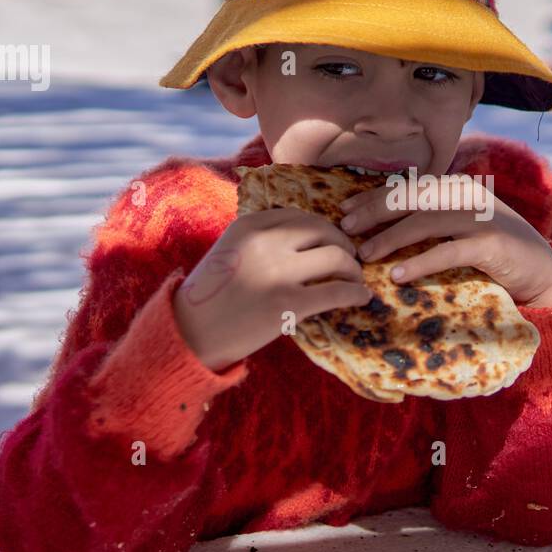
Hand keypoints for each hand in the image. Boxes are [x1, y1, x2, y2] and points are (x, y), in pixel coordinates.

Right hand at [173, 208, 371, 370]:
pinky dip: (356, 293)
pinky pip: (338, 291)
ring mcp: (277, 272)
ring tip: (356, 281)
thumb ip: (263, 239)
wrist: (190, 335)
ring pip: (337, 257)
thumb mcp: (231, 251)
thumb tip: (309, 240)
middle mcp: (265, 241)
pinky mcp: (289, 303)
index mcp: (250, 224)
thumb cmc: (211, 297)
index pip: (302, 217)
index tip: (332, 243)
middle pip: (325, 231)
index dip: (324, 230)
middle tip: (351, 261)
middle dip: (345, 245)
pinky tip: (361, 298)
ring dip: (354, 269)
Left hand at [338, 180, 551, 309]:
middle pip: (412, 197)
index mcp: (456, 188)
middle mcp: (467, 196)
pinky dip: (420, 262)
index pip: (408, 187)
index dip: (374, 197)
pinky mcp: (491, 245)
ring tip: (366, 254)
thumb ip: (432, 219)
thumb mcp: (460, 227)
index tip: (345, 210)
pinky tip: (398, 275)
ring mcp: (480, 218)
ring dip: (391, 237)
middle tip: (346, 228)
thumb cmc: (492, 250)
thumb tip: (381, 226)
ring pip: (426, 221)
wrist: (540, 267)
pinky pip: (448, 251)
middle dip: (375, 210)